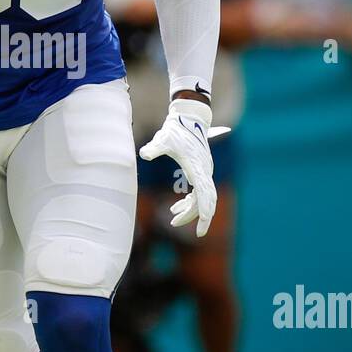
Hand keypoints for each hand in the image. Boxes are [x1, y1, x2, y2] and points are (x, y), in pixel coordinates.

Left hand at [139, 98, 229, 236]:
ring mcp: (205, 171)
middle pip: (207, 199)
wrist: (188, 117)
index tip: (204, 224)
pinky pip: (199, 192)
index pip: (205, 193)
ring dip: (191, 210)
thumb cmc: (175, 129)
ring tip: (173, 220)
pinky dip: (189, 202)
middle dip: (202, 217)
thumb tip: (144, 154)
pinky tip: (175, 208)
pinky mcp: (200, 171)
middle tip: (197, 235)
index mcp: (197, 167)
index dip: (204, 209)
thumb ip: (155, 147)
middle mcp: (205, 171)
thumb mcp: (163, 138)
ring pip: (202, 198)